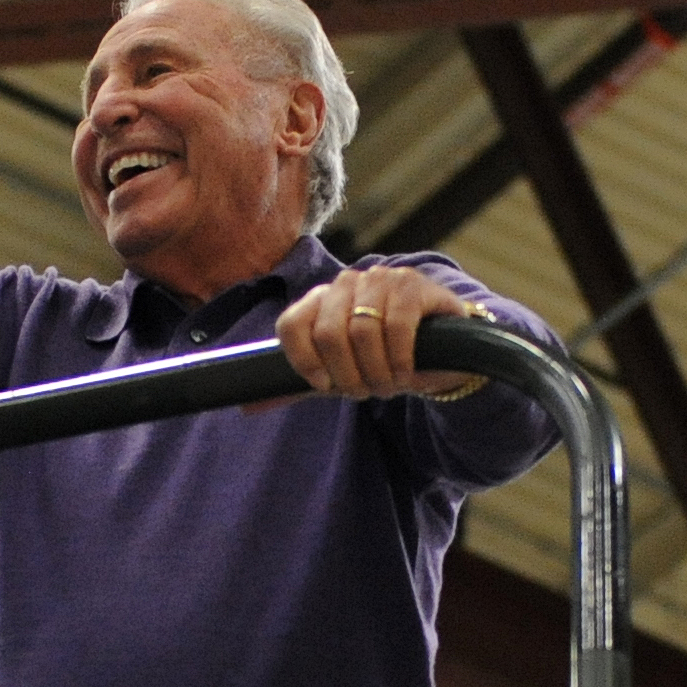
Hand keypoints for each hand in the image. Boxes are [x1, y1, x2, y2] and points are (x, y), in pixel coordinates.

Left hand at [274, 268, 481, 401]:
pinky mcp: (413, 285)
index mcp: (321, 301)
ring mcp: (380, 280)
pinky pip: (397, 324)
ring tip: (389, 384)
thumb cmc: (381, 360)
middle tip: (365, 391)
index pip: (291, 323)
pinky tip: (406, 373)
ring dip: (377, 371)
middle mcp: (346, 283)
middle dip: (348, 375)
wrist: (441, 352)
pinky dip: (400, 359)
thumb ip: (296, 385)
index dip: (303, 361)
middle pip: (328, 333)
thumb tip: (246, 407)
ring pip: (362, 331)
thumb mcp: (337, 374)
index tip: (324, 385)